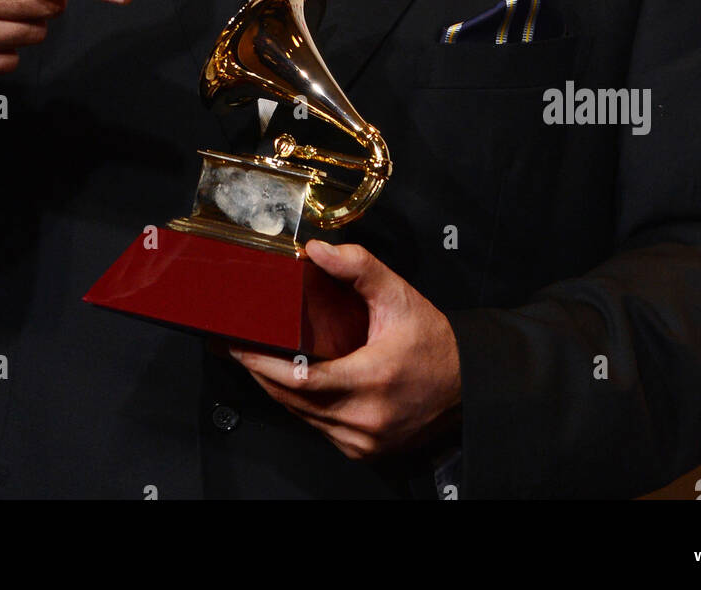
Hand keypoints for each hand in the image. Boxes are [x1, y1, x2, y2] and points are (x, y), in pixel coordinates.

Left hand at [230, 239, 461, 459]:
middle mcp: (364, 419)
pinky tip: (287, 383)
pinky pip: (319, 427)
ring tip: (253, 360)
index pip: (299, 379)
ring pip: (303, 417)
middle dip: (259, 372)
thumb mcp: (398, 296)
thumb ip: (358, 267)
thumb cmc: (433, 341)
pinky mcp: (364, 451)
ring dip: (276, 390)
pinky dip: (301, 406)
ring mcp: (363, 441)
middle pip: (292, 400)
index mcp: (371, 380)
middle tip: (234, 346)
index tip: (237, 344)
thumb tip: (316, 249)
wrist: (467, 385)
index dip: (262, 362)